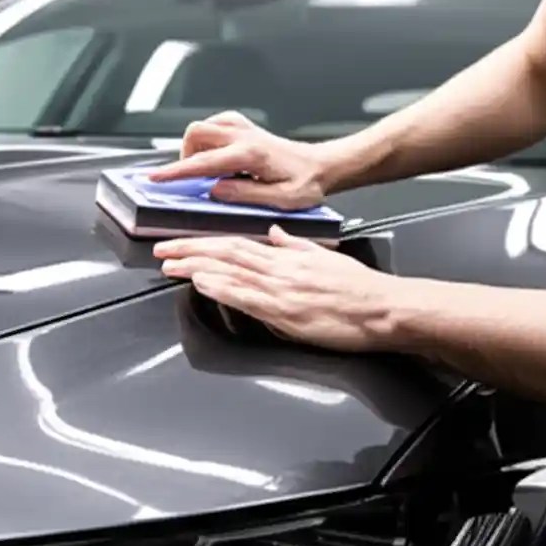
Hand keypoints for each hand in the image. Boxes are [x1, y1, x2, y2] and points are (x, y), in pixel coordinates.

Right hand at [147, 111, 330, 209]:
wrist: (322, 165)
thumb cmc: (306, 184)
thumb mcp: (282, 199)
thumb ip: (246, 195)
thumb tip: (215, 190)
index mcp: (251, 155)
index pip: (205, 162)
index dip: (176, 171)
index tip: (156, 178)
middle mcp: (245, 136)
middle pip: (197, 132)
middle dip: (185, 154)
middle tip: (191, 177)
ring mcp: (244, 128)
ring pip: (203, 126)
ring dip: (195, 147)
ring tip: (205, 170)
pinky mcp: (245, 128)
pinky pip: (215, 125)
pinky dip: (207, 139)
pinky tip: (216, 156)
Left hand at [154, 225, 401, 353]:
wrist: (385, 308)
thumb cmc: (361, 289)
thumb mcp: (326, 257)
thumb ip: (296, 246)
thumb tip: (275, 234)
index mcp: (287, 257)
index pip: (236, 244)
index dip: (205, 243)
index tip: (182, 243)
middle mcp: (279, 269)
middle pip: (225, 254)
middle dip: (189, 251)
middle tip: (161, 250)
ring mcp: (281, 289)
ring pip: (230, 271)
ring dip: (195, 266)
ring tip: (169, 264)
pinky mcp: (286, 311)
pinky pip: (246, 297)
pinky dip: (220, 288)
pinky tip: (200, 283)